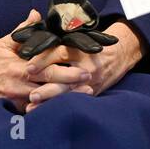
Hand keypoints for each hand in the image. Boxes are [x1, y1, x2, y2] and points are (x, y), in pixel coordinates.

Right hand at [0, 9, 87, 111]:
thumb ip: (23, 30)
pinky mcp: (15, 107)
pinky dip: (51, 107)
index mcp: (20, 63)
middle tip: (89, 75)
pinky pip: (36, 109)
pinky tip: (66, 106)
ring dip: (66, 95)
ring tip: (86, 93)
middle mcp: (20, 80)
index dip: (65, 55)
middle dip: (71, 78)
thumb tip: (36, 13)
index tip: (81, 52)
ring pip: (47, 96)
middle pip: (51, 79)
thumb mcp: (4, 42)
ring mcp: (18, 96)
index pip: (47, 57)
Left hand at [23, 21, 144, 111]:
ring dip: (50, 99)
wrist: (121, 54)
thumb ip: (60, 39)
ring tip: (33, 105)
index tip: (28, 67)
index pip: (60, 53)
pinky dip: (59, 104)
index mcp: (82, 49)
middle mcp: (87, 66)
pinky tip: (46, 110)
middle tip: (31, 95)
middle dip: (46, 87)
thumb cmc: (94, 45)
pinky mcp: (92, 91)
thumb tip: (35, 41)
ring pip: (68, 91)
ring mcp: (91, 81)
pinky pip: (74, 99)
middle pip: (64, 77)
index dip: (43, 60)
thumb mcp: (80, 38)